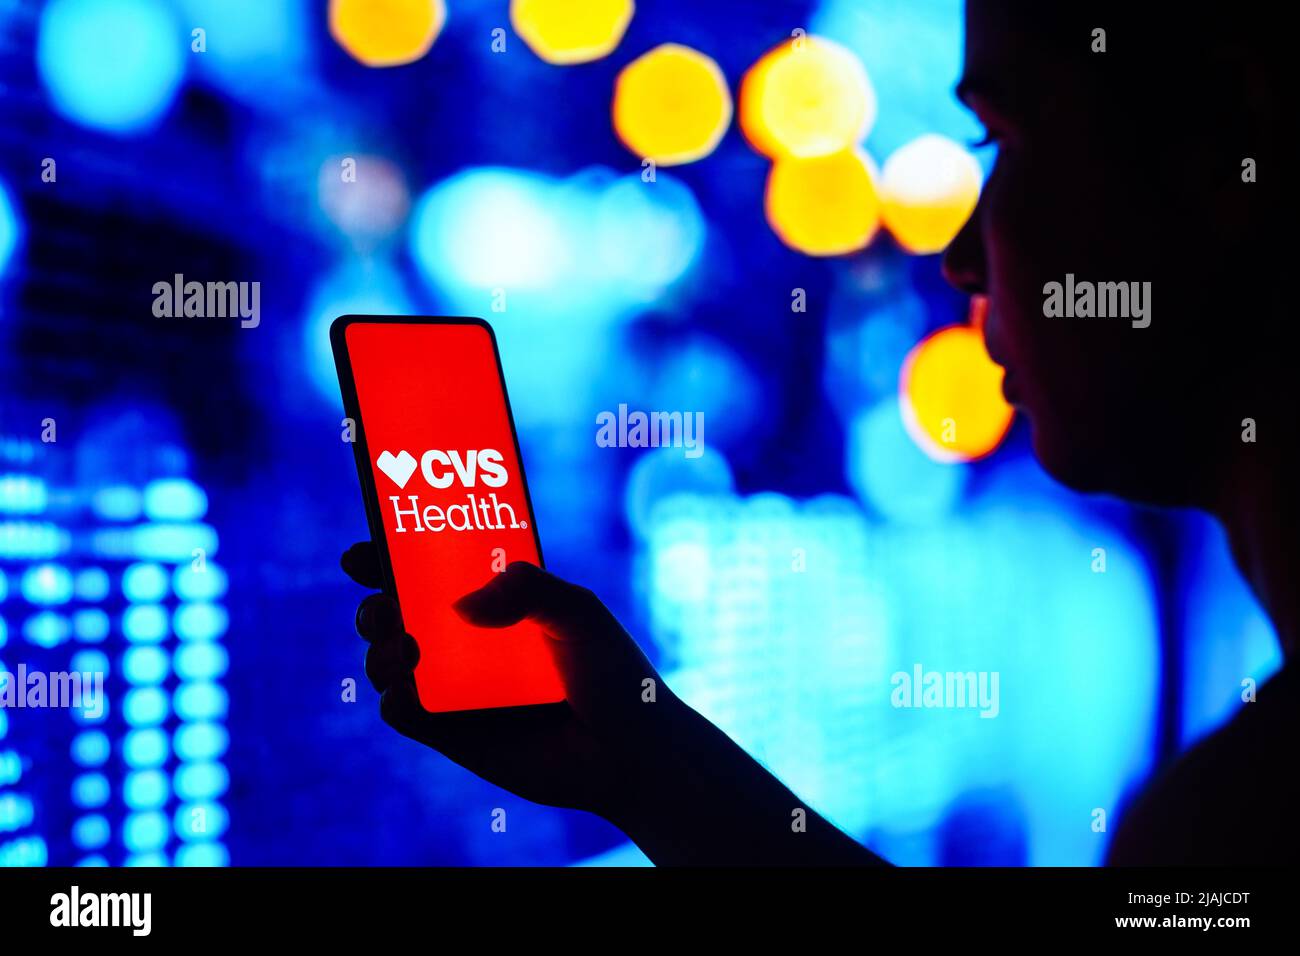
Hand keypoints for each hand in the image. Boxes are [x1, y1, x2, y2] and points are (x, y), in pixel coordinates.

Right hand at [341, 541, 674, 816]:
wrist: (632, 756)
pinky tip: (407, 689)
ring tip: (405, 648)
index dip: (390, 556)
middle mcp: (468, 642)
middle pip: (396, 611)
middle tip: (386, 605)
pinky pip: (403, 713)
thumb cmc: (615, 677)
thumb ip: (527, 588)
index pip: (433, 568)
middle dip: (374, 603)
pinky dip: (393, 698)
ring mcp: (456, 688)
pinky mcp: (452, 734)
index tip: (364, 551)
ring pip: (389, 660)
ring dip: (379, 649)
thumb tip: (459, 608)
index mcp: (497, 601)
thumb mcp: (578, 612)